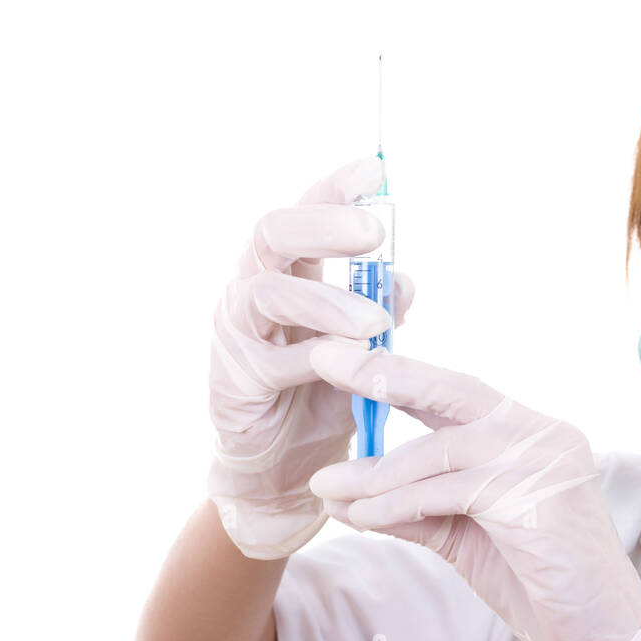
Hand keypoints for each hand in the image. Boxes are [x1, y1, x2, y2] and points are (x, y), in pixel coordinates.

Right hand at [205, 156, 415, 559]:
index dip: (334, 188)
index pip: (305, 213)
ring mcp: (238, 334)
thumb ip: (378, 312)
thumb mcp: (363, 348)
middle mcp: (254, 291)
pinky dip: (314, 359)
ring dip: (326, 303)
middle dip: (323, 225)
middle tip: (373, 232)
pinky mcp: (234, 381)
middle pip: (273, 234)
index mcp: (289, 273)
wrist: (286, 471)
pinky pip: (271, 361)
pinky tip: (347, 363)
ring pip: (268, 294)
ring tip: (373, 322)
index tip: (374, 169)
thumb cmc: (324, 395)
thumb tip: (405, 282)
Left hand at [306, 340, 640, 640]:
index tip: (346, 360)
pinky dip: (399, 502)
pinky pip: (451, 490)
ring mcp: (545, 460)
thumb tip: (341, 493)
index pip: (456, 392)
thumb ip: (413, 508)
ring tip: (327, 485)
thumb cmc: (536, 581)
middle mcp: (541, 433)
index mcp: (528, 432)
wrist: (601, 632)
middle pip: (454, 389)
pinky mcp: (539, 496)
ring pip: (443, 448)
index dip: (399, 374)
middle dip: (387, 373)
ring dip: (377, 470)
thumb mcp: (462, 534)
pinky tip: (362, 515)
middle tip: (327, 360)